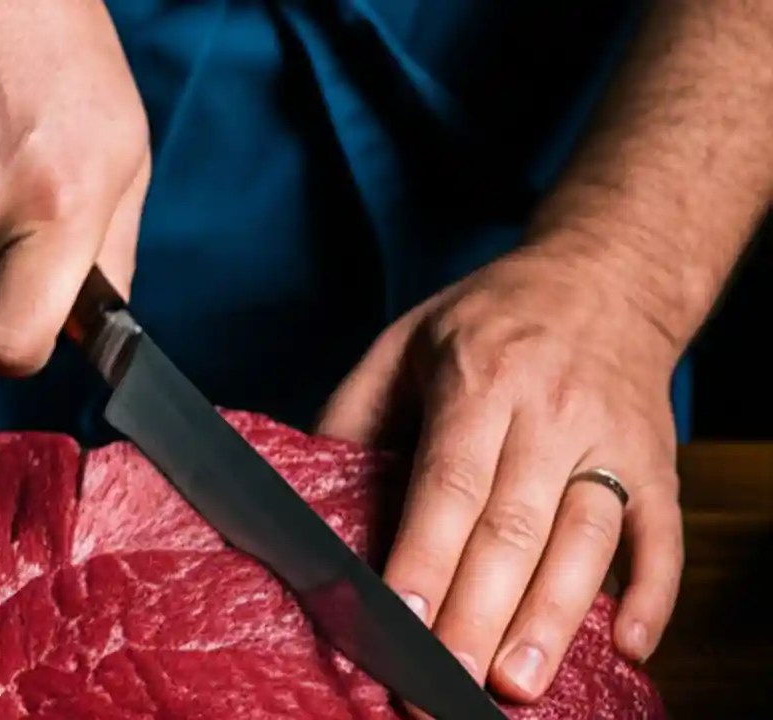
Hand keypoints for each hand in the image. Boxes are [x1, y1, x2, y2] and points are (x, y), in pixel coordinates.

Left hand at [317, 247, 684, 702]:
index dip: (425, 555)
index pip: (449, 482)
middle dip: (478, 611)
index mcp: (479, 380)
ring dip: (553, 616)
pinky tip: (628, 645)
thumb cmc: (489, 318)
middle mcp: (550, 412)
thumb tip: (306, 498)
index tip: (400, 621)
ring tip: (517, 683)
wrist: (605, 275)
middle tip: (447, 681)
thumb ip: (354, 415)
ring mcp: (611, 439)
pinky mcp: (656, 462)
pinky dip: (653, 591)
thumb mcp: (404, 342)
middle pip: (514, 526)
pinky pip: (663, 533)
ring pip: (586, 538)